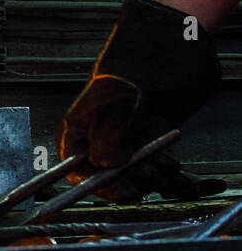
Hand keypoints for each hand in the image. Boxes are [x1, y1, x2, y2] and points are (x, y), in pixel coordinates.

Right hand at [56, 0, 222, 202]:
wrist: (164, 58)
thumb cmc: (127, 78)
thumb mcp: (110, 113)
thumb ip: (106, 146)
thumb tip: (110, 168)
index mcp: (77, 136)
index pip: (79, 173)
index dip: (100, 187)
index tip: (124, 192)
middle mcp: (99, 143)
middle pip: (111, 178)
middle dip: (132, 182)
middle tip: (147, 177)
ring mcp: (126, 143)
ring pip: (137, 175)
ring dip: (153, 178)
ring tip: (164, 168)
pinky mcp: (150, 142)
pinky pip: (156, 168)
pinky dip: (167, 174)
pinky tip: (173, 169)